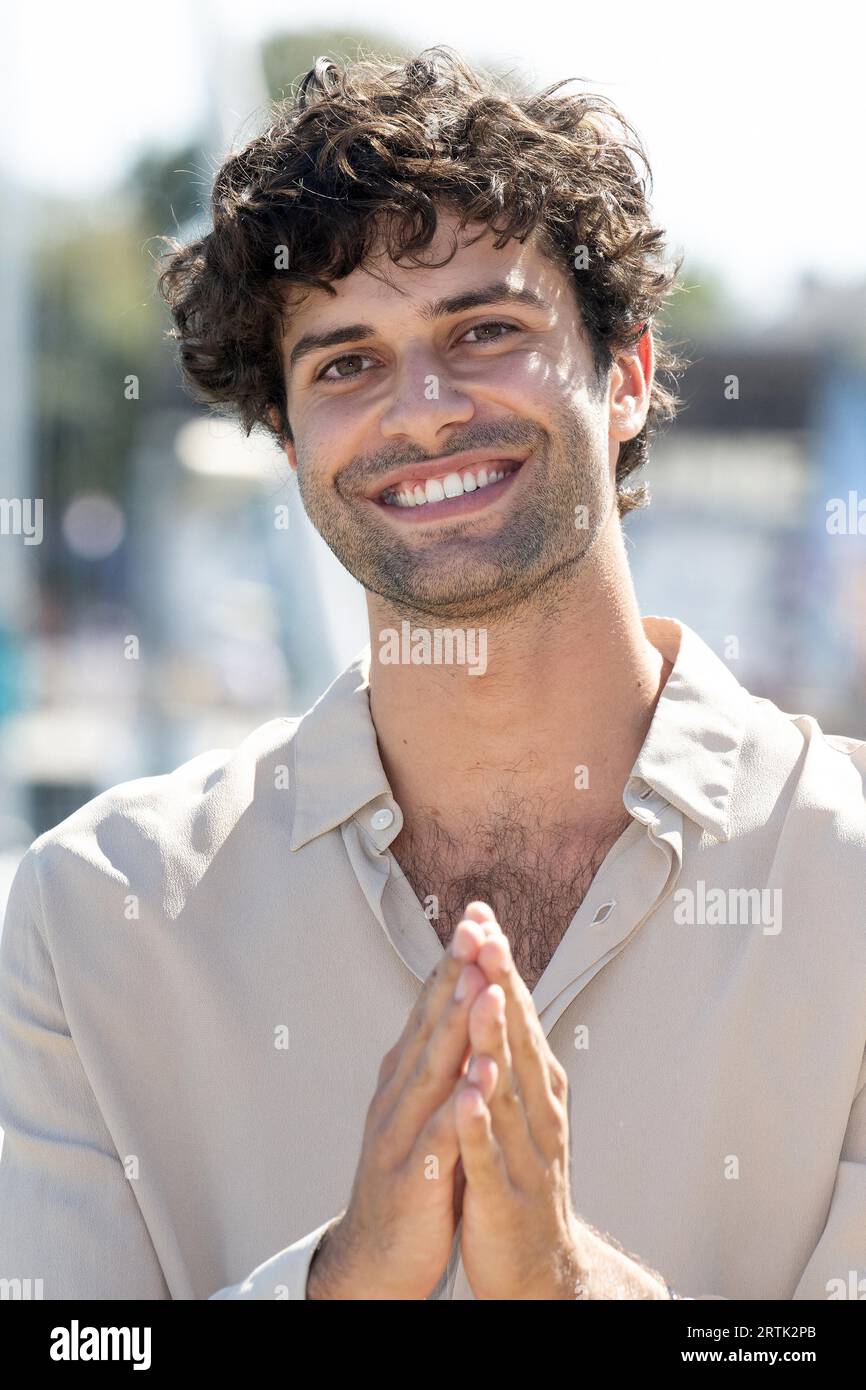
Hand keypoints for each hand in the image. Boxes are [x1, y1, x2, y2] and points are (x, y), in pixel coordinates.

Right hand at [307, 913, 498, 1298]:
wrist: (375, 1257)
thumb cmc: (410, 1175)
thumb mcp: (422, 1108)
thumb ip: (438, 1060)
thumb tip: (462, 1002)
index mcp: (404, 1077)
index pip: (431, 1009)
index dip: (453, 964)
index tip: (476, 919)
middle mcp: (397, 1095)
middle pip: (429, 1026)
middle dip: (454, 976)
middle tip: (475, 929)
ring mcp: (400, 1134)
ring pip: (433, 1072)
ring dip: (456, 1026)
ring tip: (481, 985)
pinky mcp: (412, 1178)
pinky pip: (439, 1138)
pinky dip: (458, 1109)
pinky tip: (478, 1083)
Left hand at [453, 903, 586, 1299]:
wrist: (541, 1270)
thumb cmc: (523, 1176)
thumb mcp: (520, 1106)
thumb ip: (510, 1051)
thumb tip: (500, 987)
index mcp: (536, 1086)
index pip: (516, 1013)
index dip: (498, 965)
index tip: (481, 916)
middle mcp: (538, 1110)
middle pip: (517, 1038)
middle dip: (501, 984)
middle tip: (487, 933)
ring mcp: (526, 1154)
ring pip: (507, 1088)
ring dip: (495, 1039)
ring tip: (484, 993)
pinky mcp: (506, 1197)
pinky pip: (489, 1154)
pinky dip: (480, 1121)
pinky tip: (467, 1092)